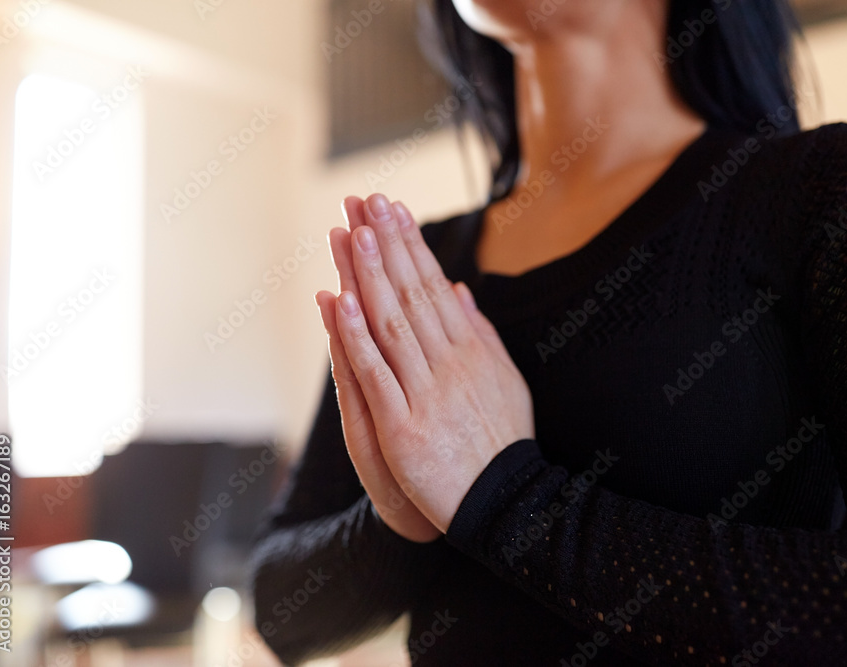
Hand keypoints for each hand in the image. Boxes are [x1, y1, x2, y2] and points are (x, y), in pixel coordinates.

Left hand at [318, 194, 534, 532]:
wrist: (506, 503)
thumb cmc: (503, 442)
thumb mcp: (505, 381)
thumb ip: (482, 335)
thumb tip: (462, 292)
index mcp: (472, 351)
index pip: (435, 288)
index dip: (411, 246)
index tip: (392, 210)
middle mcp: (450, 364)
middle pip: (412, 295)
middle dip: (387, 245)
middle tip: (366, 202)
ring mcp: (426, 394)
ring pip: (392, 325)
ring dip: (370, 276)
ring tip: (352, 234)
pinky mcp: (403, 427)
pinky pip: (377, 375)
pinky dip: (356, 338)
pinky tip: (340, 303)